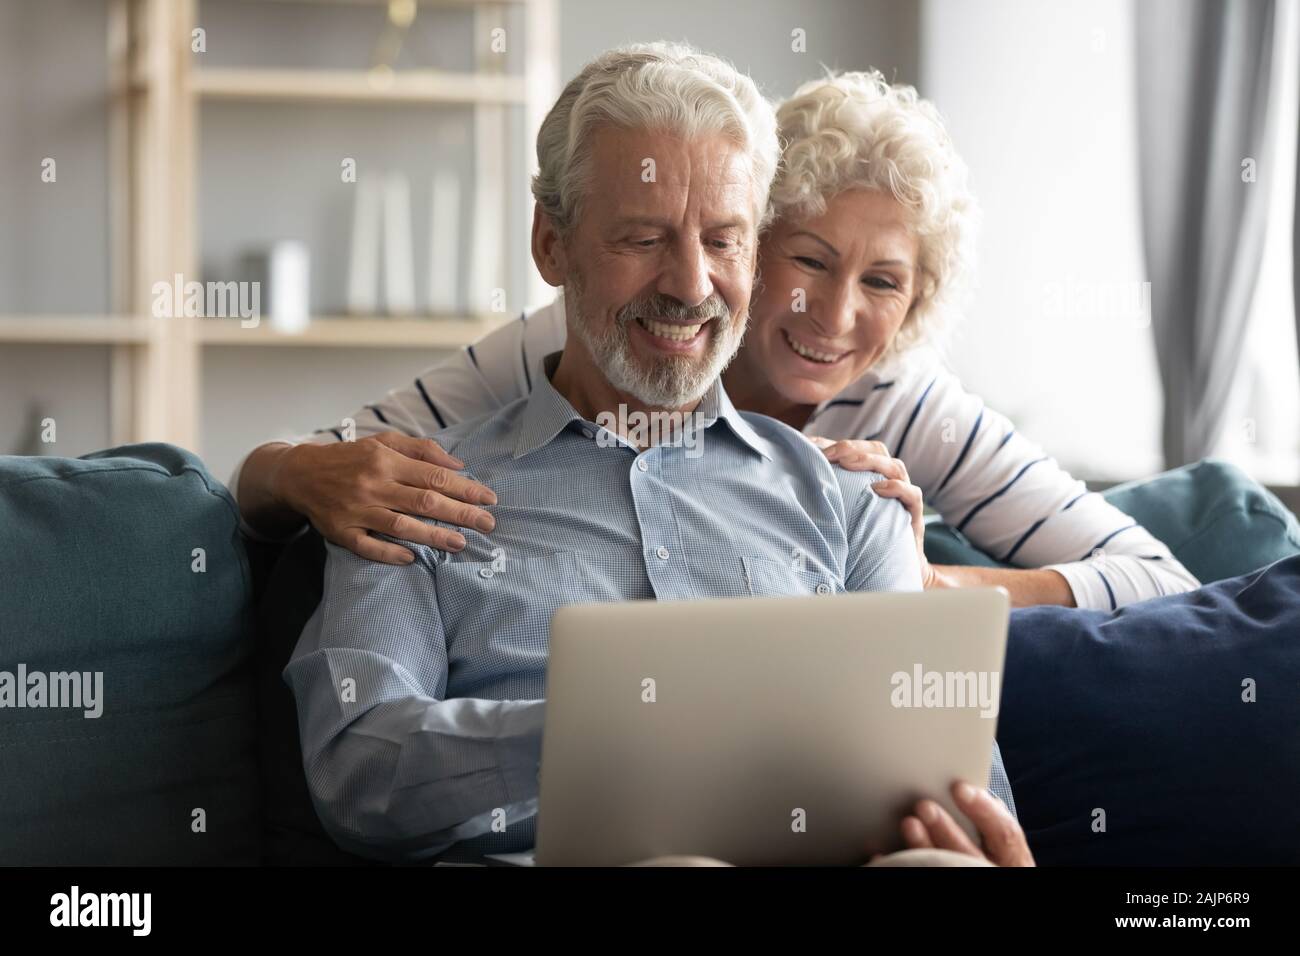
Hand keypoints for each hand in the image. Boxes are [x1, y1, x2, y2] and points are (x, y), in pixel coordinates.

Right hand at [273, 432, 497, 564]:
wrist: (299, 474)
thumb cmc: (350, 458)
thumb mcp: (384, 442)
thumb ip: (421, 450)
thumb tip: (459, 464)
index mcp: (386, 460)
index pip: (434, 476)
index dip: (465, 489)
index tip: (489, 499)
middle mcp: (373, 485)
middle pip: (424, 501)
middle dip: (460, 514)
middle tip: (488, 524)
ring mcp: (357, 511)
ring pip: (401, 526)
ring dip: (433, 536)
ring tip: (460, 543)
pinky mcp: (341, 532)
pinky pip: (368, 547)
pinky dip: (390, 554)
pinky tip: (412, 559)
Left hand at [808, 437, 934, 587]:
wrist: (891, 570)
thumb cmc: (861, 538)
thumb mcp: (841, 515)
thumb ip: (827, 497)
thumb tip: (790, 484)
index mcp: (871, 476)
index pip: (857, 449)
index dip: (836, 443)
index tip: (810, 445)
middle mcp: (889, 481)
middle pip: (877, 451)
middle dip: (852, 447)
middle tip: (828, 454)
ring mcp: (903, 496)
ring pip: (895, 467)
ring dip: (871, 461)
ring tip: (848, 463)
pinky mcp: (913, 516)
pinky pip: (912, 494)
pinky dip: (896, 488)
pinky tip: (877, 489)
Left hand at [898, 780, 1035, 866]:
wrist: (971, 868)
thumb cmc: (982, 849)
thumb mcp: (994, 837)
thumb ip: (982, 817)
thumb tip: (955, 784)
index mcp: (1011, 856)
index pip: (1005, 833)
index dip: (983, 809)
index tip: (959, 788)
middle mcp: (991, 870)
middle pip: (971, 854)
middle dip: (947, 829)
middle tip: (924, 806)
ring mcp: (969, 877)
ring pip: (947, 867)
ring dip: (922, 846)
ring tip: (907, 824)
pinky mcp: (943, 879)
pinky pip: (918, 874)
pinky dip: (897, 863)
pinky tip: (883, 854)